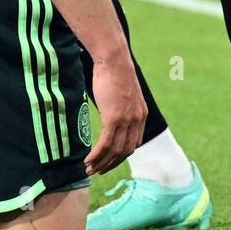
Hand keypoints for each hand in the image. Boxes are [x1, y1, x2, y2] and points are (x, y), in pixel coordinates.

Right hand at [84, 54, 146, 175]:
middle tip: (98, 171)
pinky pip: (105, 144)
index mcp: (142, 114)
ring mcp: (126, 120)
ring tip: (89, 169)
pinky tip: (88, 160)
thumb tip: (112, 110)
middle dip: (111, 164)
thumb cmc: (115, 71)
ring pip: (114, 151)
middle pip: (125, 152)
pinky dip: (96, 155)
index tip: (110, 161)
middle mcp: (137, 120)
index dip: (121, 155)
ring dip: (101, 163)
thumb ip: (121, 105)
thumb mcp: (123, 92)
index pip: (134, 144)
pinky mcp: (114, 118)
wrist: (113, 59)